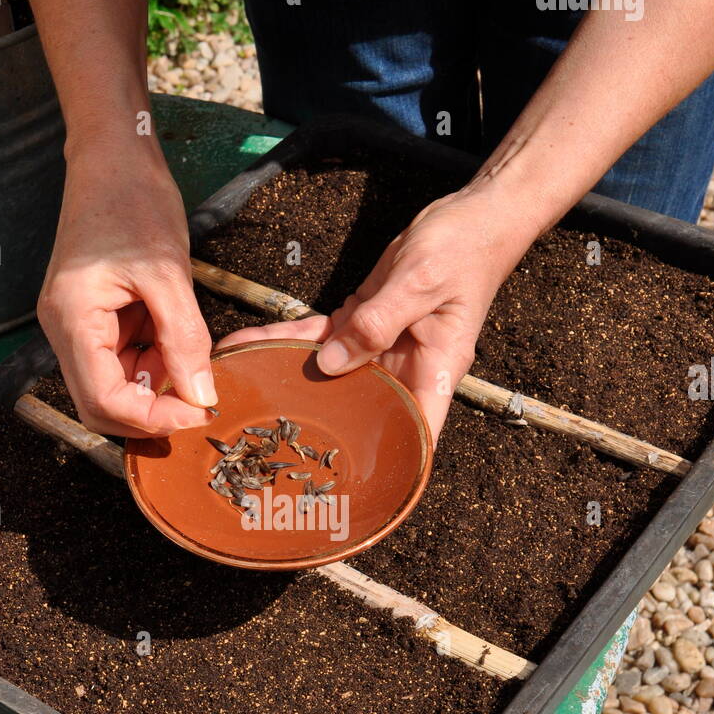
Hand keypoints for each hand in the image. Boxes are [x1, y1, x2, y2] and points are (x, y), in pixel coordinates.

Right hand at [37, 141, 216, 436]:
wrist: (114, 158)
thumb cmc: (134, 199)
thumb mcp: (170, 272)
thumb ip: (185, 338)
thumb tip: (201, 396)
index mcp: (72, 317)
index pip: (102, 399)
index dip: (150, 418)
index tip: (197, 413)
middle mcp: (64, 329)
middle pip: (99, 405)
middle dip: (149, 414)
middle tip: (197, 405)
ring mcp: (76, 326)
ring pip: (113, 387)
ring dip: (154, 389)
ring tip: (190, 363)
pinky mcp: (94, 320)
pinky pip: (121, 362)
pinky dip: (152, 365)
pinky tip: (176, 347)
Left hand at [218, 183, 540, 442]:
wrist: (473, 215)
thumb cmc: (465, 249)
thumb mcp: (420, 283)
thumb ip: (378, 323)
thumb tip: (332, 363)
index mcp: (434, 373)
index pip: (415, 437)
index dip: (392, 471)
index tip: (358, 498)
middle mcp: (405, 369)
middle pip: (360, 413)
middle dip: (320, 430)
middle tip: (271, 448)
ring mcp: (380, 346)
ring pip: (327, 373)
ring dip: (287, 380)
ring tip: (240, 392)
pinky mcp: (361, 320)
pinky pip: (319, 336)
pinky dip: (285, 339)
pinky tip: (249, 343)